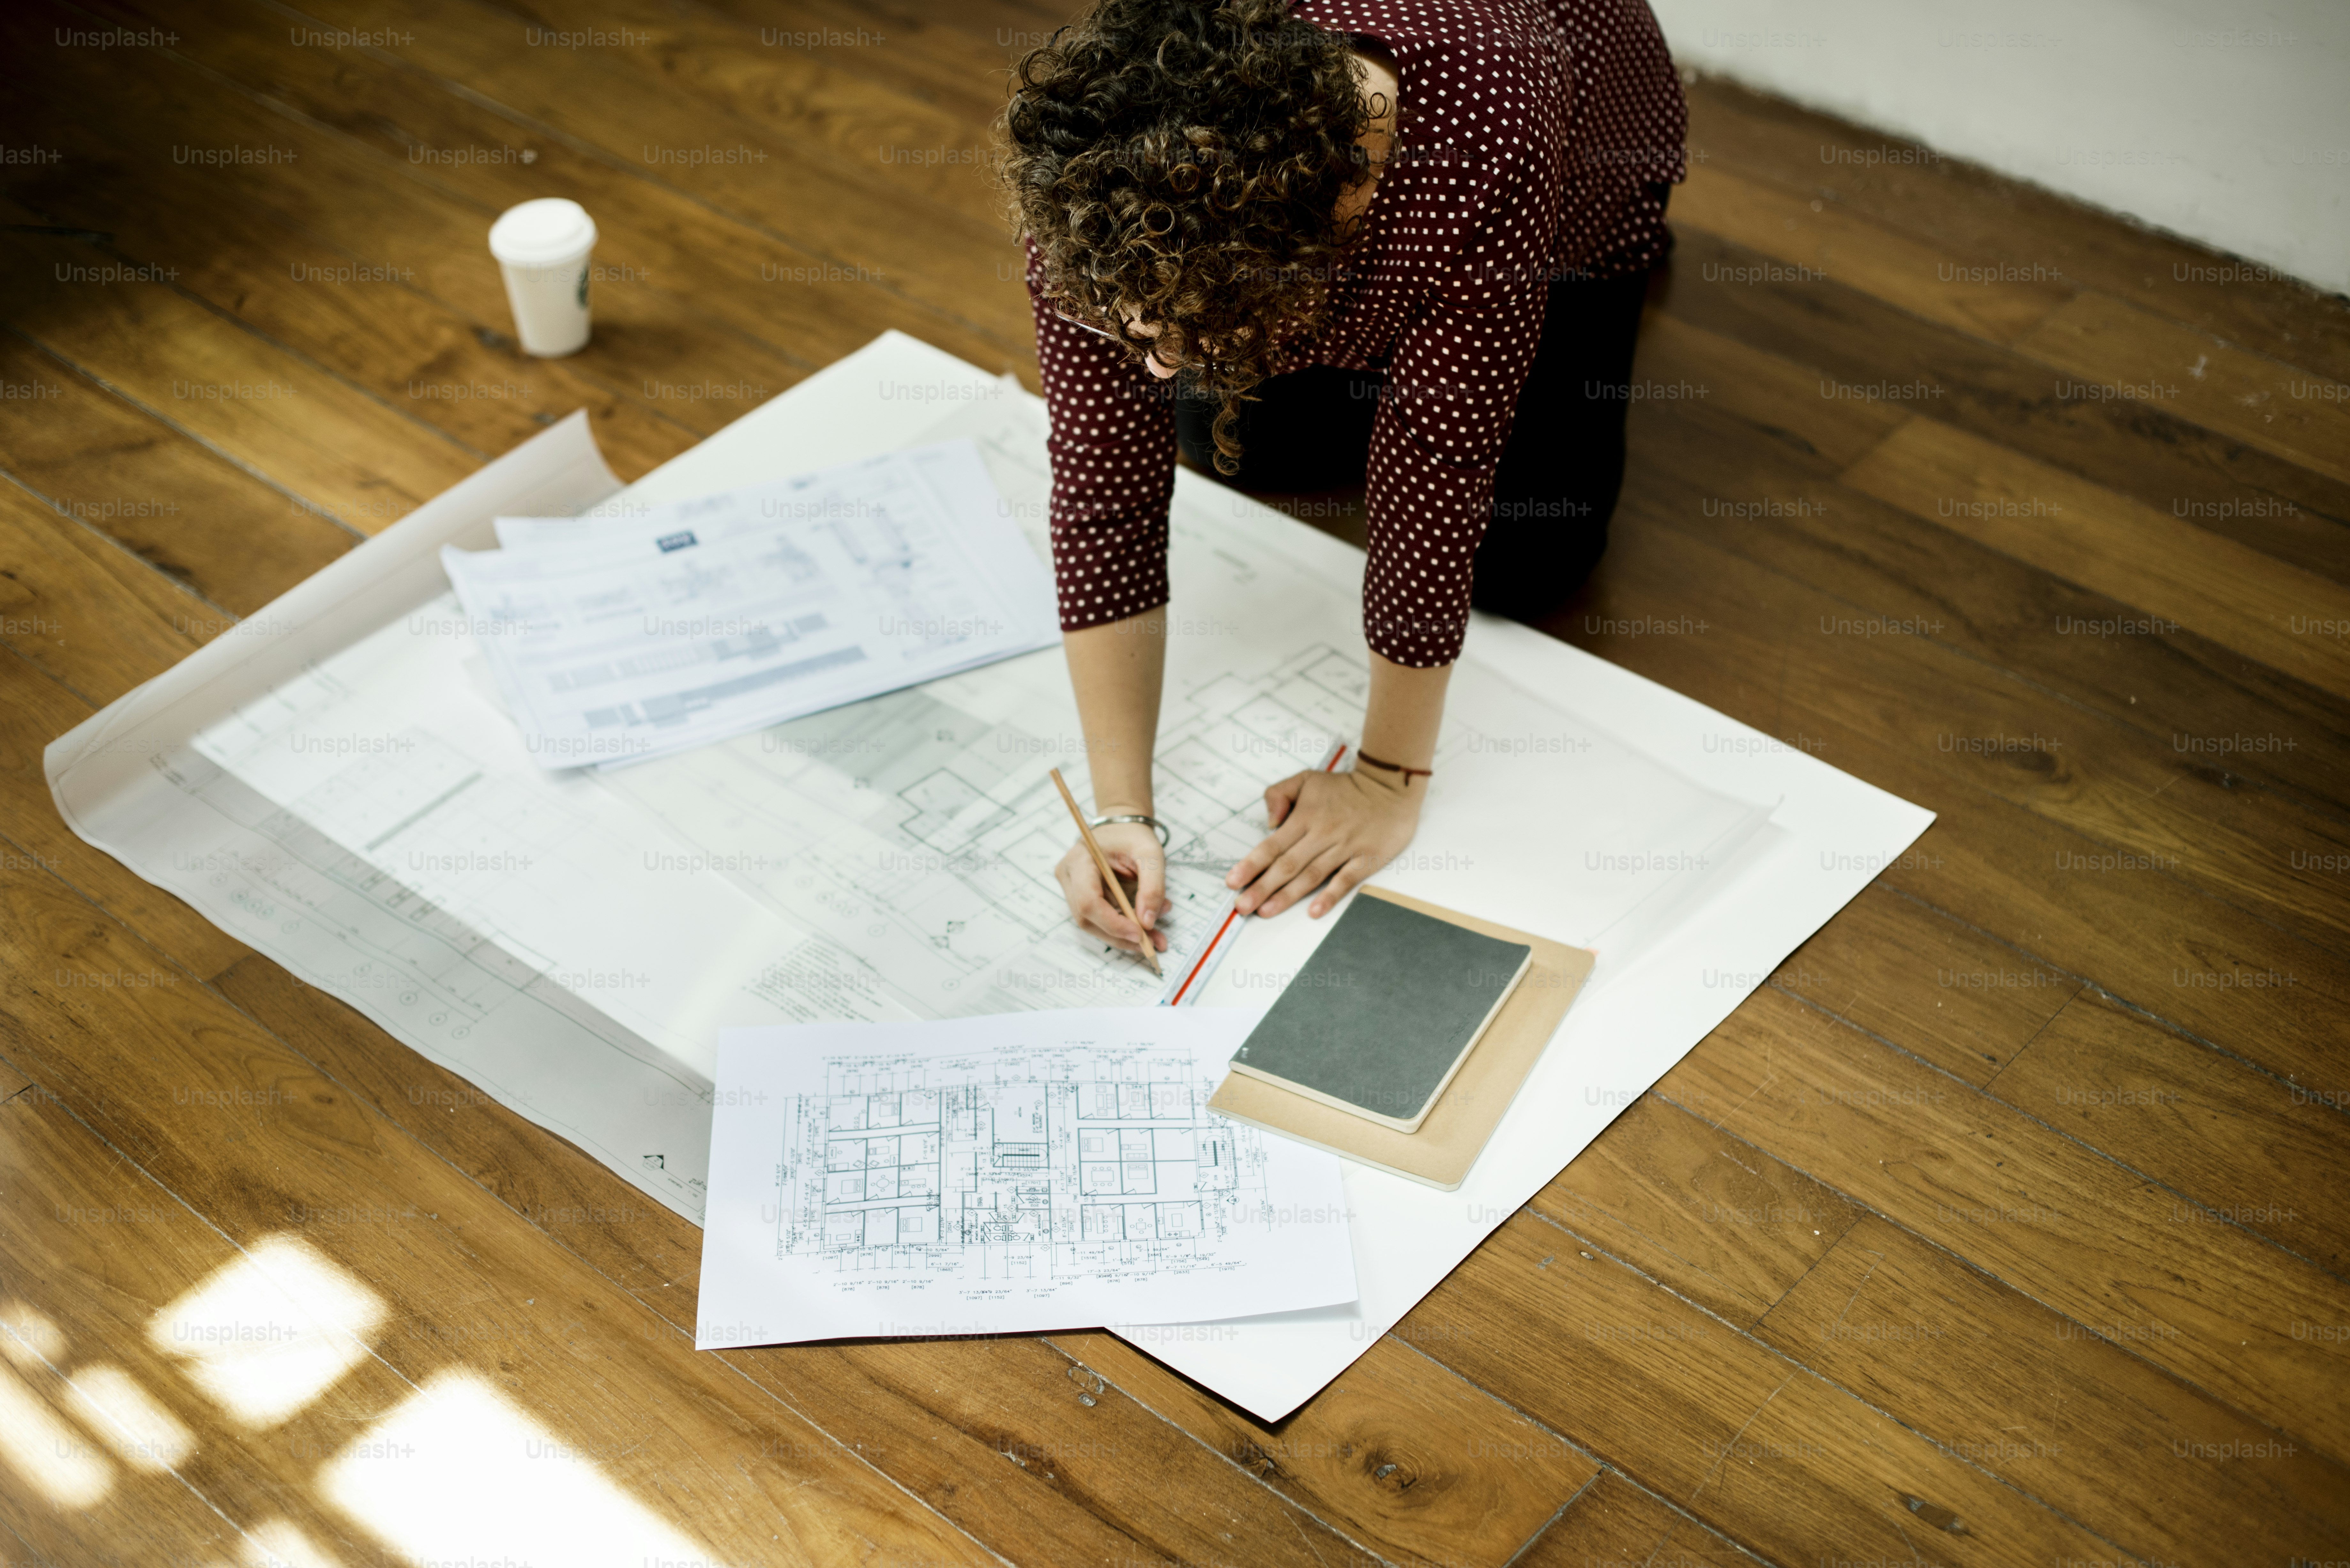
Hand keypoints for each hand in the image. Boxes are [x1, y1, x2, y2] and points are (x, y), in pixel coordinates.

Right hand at [1055, 822, 1167, 955]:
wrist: (1122, 827)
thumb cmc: (1133, 836)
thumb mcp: (1151, 854)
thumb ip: (1152, 887)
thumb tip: (1147, 923)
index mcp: (1080, 860)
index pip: (1088, 901)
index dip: (1113, 923)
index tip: (1140, 934)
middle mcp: (1069, 876)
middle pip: (1087, 918)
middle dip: (1121, 935)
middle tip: (1152, 944)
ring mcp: (1071, 887)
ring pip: (1093, 924)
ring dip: (1123, 936)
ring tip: (1154, 938)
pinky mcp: (1081, 896)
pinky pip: (1099, 919)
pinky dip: (1122, 928)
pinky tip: (1144, 928)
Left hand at [1228, 768, 1420, 919]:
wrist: (1391, 785)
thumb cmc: (1345, 787)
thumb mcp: (1306, 779)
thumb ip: (1279, 795)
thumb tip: (1269, 823)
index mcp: (1305, 816)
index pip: (1272, 845)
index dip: (1251, 864)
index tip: (1233, 881)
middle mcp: (1322, 833)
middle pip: (1287, 865)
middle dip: (1262, 887)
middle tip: (1242, 906)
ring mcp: (1345, 847)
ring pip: (1312, 875)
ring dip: (1288, 895)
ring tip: (1266, 911)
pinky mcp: (1367, 858)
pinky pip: (1346, 879)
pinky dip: (1330, 895)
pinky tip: (1314, 911)